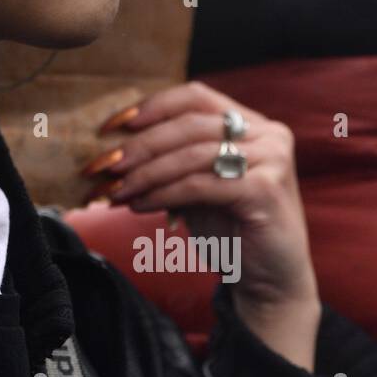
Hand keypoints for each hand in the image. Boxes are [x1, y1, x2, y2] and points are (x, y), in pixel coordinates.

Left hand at [81, 81, 320, 368]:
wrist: (270, 279)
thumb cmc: (230, 228)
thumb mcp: (196, 186)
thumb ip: (169, 161)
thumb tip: (113, 152)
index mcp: (251, 122)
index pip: (193, 97)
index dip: (150, 107)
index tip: (110, 127)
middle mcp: (267, 133)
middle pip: (189, 124)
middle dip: (140, 145)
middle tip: (104, 166)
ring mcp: (272, 159)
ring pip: (192, 155)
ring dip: (146, 173)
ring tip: (117, 191)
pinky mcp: (266, 189)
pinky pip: (201, 184)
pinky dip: (164, 194)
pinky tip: (140, 205)